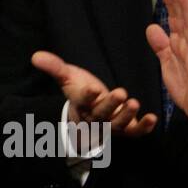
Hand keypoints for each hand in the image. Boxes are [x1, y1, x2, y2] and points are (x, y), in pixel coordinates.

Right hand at [31, 50, 157, 135]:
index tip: (92, 89)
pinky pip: (134, 132)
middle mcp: (95, 117)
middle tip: (120, 93)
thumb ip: (55, 67)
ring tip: (134, 103)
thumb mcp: (68, 78)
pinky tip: (152, 118)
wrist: (88, 115)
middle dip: (110, 105)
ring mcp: (110, 125)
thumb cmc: (80, 92)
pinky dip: (143, 128)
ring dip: (126, 115)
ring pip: (117, 124)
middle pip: (101, 114)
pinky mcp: (126, 129)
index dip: (87, 96)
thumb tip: (35, 56)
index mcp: (81, 104)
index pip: (82, 101)